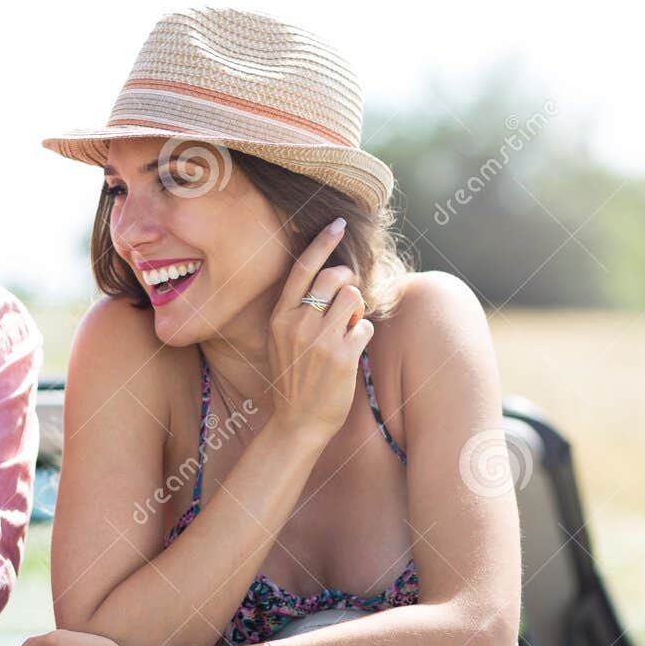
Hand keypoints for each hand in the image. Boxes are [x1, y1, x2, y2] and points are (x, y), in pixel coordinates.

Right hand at [266, 217, 370, 444]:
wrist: (297, 422)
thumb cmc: (293, 379)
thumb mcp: (282, 341)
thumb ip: (298, 311)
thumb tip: (332, 281)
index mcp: (279, 317)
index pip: (302, 269)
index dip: (322, 243)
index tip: (337, 223)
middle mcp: (297, 324)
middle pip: (335, 277)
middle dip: (347, 282)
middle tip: (345, 301)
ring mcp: (320, 340)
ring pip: (353, 298)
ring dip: (356, 311)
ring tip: (346, 330)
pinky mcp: (342, 356)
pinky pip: (364, 327)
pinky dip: (362, 335)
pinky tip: (351, 351)